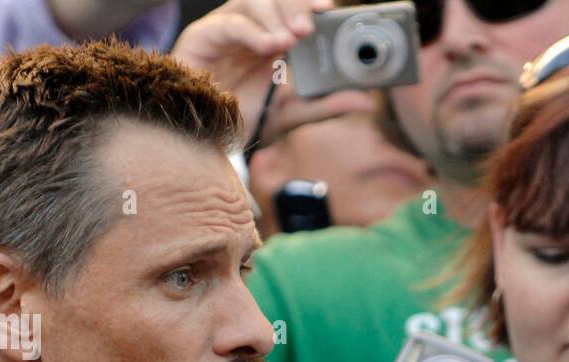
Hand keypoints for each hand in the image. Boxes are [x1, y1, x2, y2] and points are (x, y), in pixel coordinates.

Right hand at [172, 0, 375, 148]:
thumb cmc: (243, 120)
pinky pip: (227, 24)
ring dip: (274, 16)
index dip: (307, 2)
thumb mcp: (293, 113)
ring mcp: (223, 29)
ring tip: (291, 38)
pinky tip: (269, 45)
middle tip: (309, 28)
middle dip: (294, 7)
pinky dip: (250, 31)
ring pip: (250, 2)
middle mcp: (247, 27)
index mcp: (268, 36)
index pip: (289, 6)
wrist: (206, 140)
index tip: (329, 9)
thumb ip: (327, 105)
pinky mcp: (201, 38)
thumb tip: (367, 102)